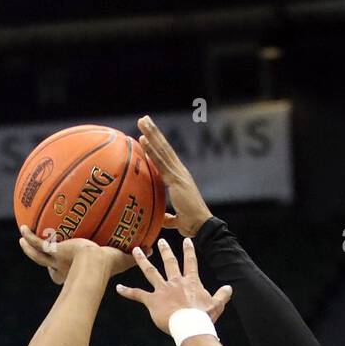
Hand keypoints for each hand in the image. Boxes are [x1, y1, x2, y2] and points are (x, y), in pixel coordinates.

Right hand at [18, 226, 131, 285]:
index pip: (71, 273)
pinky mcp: (52, 251)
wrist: (94, 264)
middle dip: (48, 262)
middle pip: (52, 266)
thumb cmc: (108, 265)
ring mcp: (56, 259)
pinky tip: (22, 228)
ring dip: (30, 247)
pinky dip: (29, 237)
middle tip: (45, 254)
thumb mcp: (122, 258)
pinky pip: (37, 244)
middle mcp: (65, 267)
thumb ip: (135, 253)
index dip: (67, 272)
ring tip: (22, 238)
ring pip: (39, 255)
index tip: (66, 270)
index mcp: (79, 270)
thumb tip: (152, 248)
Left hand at [116, 238, 231, 333]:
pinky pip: (138, 295)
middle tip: (160, 240)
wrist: (190, 326)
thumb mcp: (217, 305)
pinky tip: (118, 288)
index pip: (190, 262)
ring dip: (142, 260)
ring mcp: (163, 289)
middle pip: (169, 262)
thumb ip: (222, 295)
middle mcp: (175, 282)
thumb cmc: (204, 317)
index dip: (189, 251)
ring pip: (150, 271)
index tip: (187, 241)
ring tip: (136, 250)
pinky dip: (128, 292)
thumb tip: (229, 288)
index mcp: (190, 281)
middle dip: (164, 250)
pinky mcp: (153, 301)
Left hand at [137, 115, 212, 237]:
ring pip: (162, 150)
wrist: (201, 226)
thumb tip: (161, 219)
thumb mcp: (177, 220)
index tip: (148, 133)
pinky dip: (151, 150)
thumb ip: (168, 218)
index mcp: (180, 178)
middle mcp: (180, 172)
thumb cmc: (192, 224)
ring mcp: (178, 174)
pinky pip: (160, 162)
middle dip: (154, 132)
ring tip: (142, 121)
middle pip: (164, 148)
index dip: (158, 144)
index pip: (167, 158)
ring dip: (151, 134)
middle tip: (143, 119)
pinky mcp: (176, 180)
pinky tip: (143, 140)